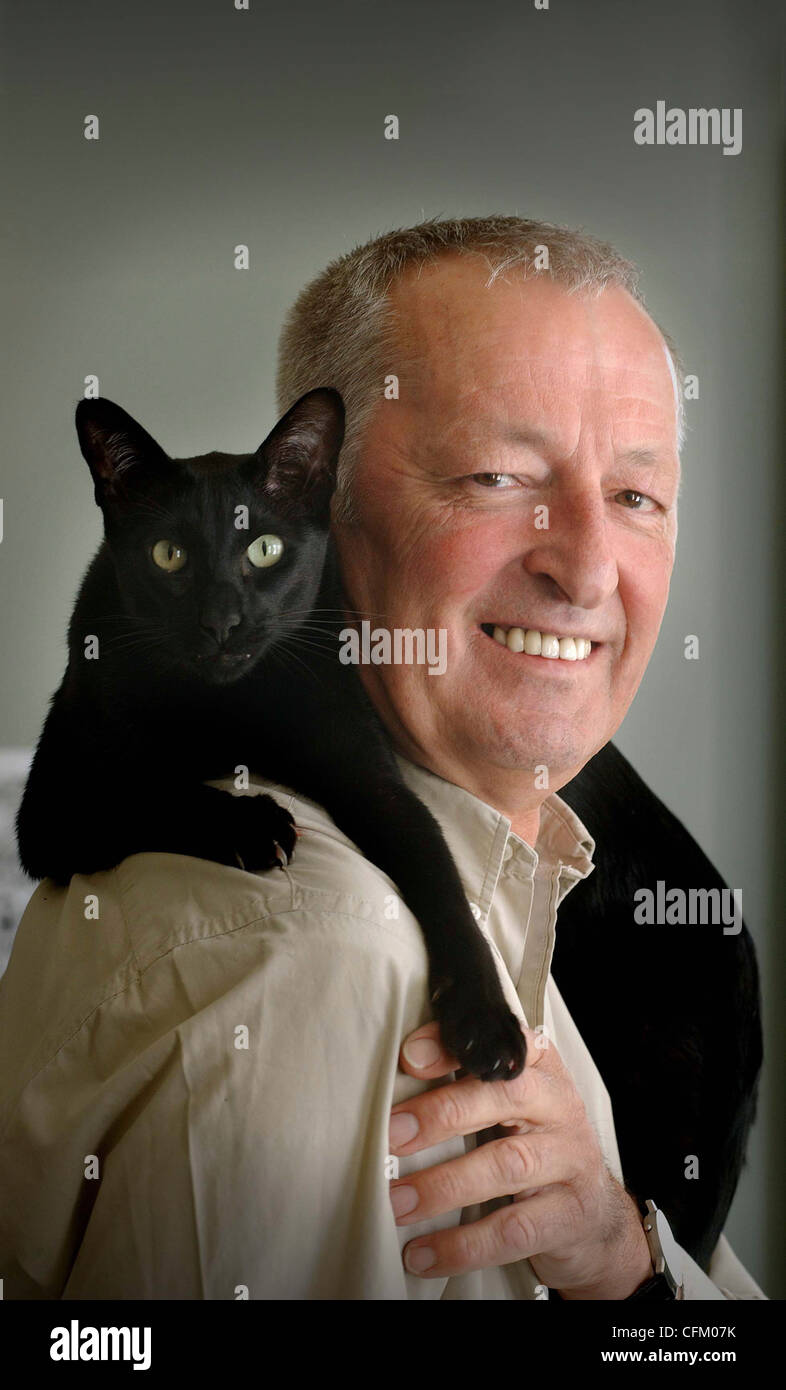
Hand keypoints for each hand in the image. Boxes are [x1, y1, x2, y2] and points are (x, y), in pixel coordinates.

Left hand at [388, 1021, 652, 1297]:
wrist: (596, 1218)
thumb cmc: (537, 1150)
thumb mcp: (512, 1111)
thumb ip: (466, 1090)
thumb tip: (394, 1090)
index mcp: (541, 1071)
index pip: (502, 1046)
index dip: (456, 1049)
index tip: (410, 1058)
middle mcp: (560, 1108)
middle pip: (505, 1097)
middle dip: (443, 1113)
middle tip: (393, 1135)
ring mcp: (570, 1161)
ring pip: (506, 1165)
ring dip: (443, 1185)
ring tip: (398, 1202)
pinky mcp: (570, 1216)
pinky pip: (513, 1230)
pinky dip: (464, 1244)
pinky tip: (424, 1254)